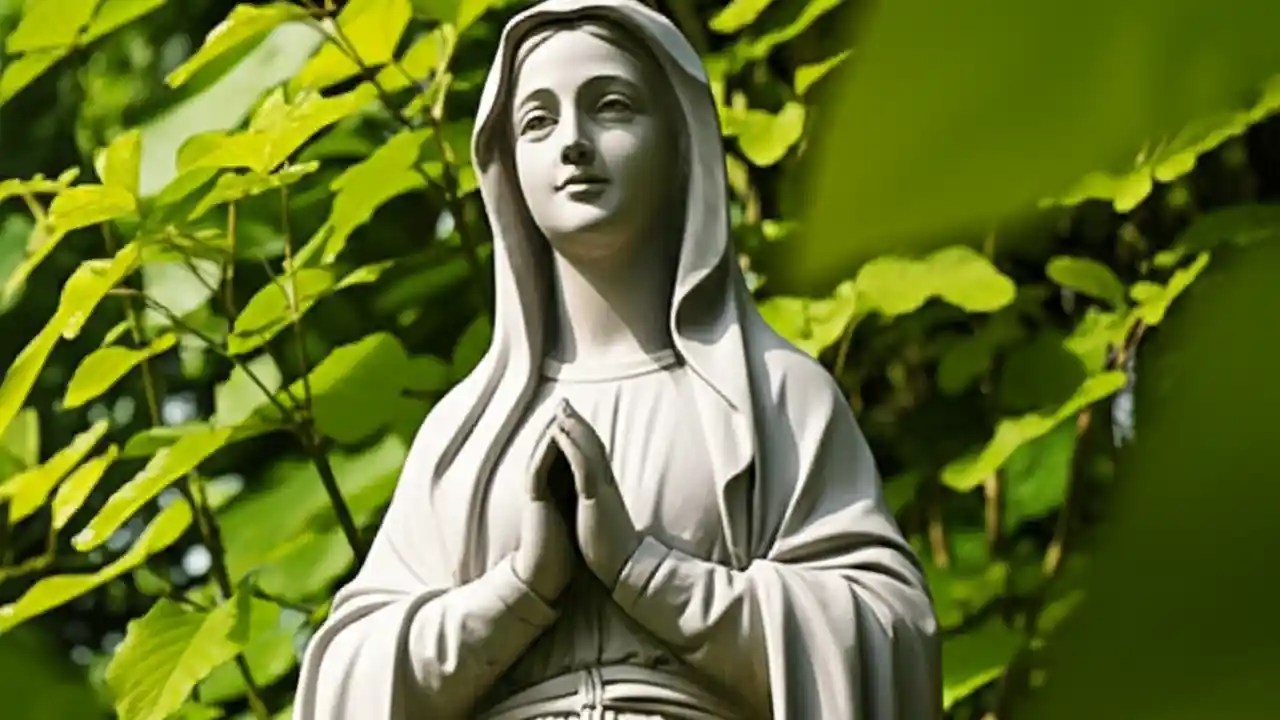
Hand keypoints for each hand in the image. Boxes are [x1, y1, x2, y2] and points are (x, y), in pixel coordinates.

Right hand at [512, 416, 574, 602]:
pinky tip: (550, 436)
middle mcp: (544, 488)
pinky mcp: (534, 502)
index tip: (580, 414)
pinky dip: (542, 452)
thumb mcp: (574, 518)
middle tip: (565, 401)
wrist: (546, 575)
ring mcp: (537, 494)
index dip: (570, 434)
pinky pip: (536, 471)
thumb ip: (577, 501)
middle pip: (549, 449)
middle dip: (558, 425)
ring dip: (548, 432)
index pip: (561, 456)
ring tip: (557, 410)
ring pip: (540, 455)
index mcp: (556, 491)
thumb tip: (592, 492)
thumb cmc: (563, 552)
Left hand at [552, 399, 641, 591]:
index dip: (582, 436)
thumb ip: (597, 504)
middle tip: (564, 403)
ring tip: (561, 408)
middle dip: (577, 423)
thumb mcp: (602, 519)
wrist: (625, 567)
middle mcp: (605, 483)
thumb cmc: (610, 548)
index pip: (594, 456)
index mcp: (605, 490)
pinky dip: (571, 445)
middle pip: (592, 445)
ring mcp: (601, 488)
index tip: (570, 419)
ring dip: (574, 426)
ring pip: (588, 449)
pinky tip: (560, 431)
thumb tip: (592, 499)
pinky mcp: (595, 497)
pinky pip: (582, 464)